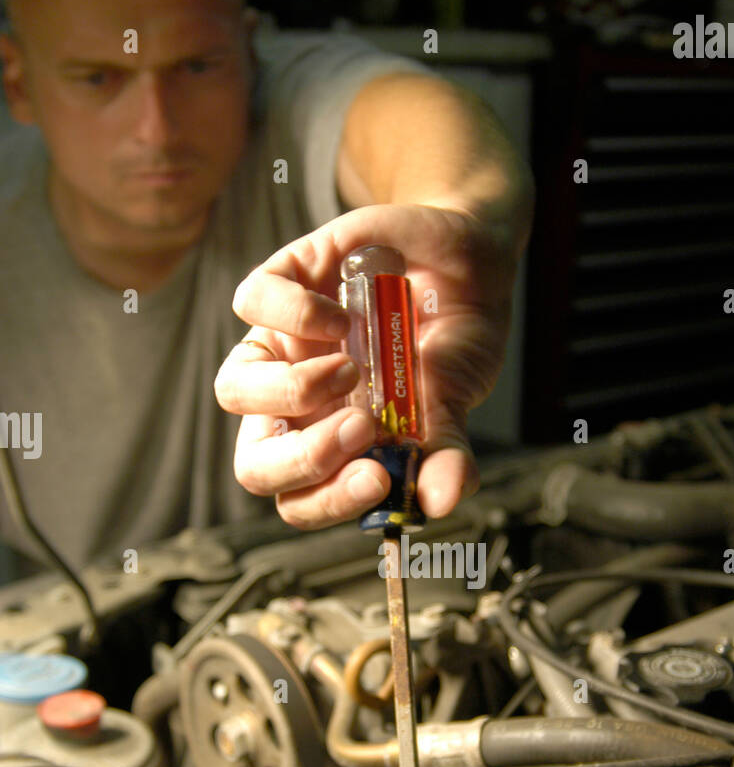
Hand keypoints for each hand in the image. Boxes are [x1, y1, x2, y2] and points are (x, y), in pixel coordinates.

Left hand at [214, 202, 517, 529]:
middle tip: (364, 429)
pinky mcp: (281, 283)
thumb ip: (444, 455)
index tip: (379, 479)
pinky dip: (295, 315)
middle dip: (304, 458)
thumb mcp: (456, 405)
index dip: (328, 502)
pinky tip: (345, 317)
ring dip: (293, 390)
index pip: (300, 501)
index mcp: (331, 447)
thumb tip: (439, 502)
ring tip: (353, 370)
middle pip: (254, 464)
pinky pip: (249, 304)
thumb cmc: (454, 344)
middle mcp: (295, 406)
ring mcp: (280, 347)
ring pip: (232, 389)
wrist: (469, 264)